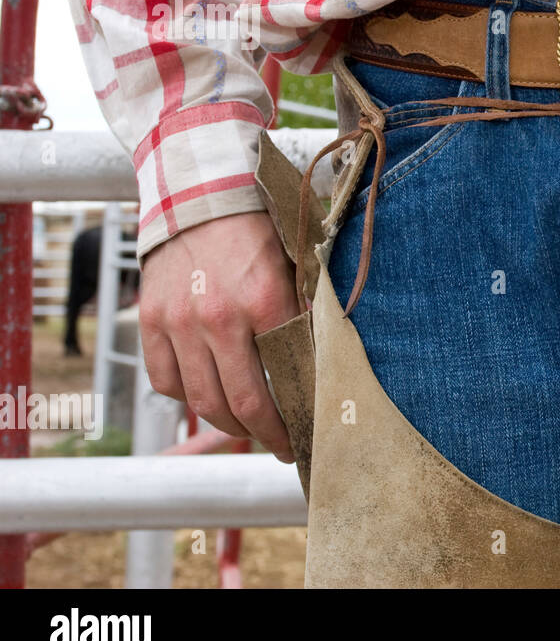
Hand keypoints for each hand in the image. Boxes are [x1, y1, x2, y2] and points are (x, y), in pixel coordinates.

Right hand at [138, 211, 299, 461]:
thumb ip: (307, 310)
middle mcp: (219, 318)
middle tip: (283, 447)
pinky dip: (187, 399)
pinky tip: (208, 399)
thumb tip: (327, 360)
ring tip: (249, 431)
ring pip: (201, 401)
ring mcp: (180, 322)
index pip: (287, 379)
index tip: (310, 432)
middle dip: (267, 435)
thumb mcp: (296, 264)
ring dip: (228, 426)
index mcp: (265, 301)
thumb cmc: (259, 228)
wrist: (201, 193)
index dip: (299, 415)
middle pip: (242, 403)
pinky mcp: (151, 320)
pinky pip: (165, 380)